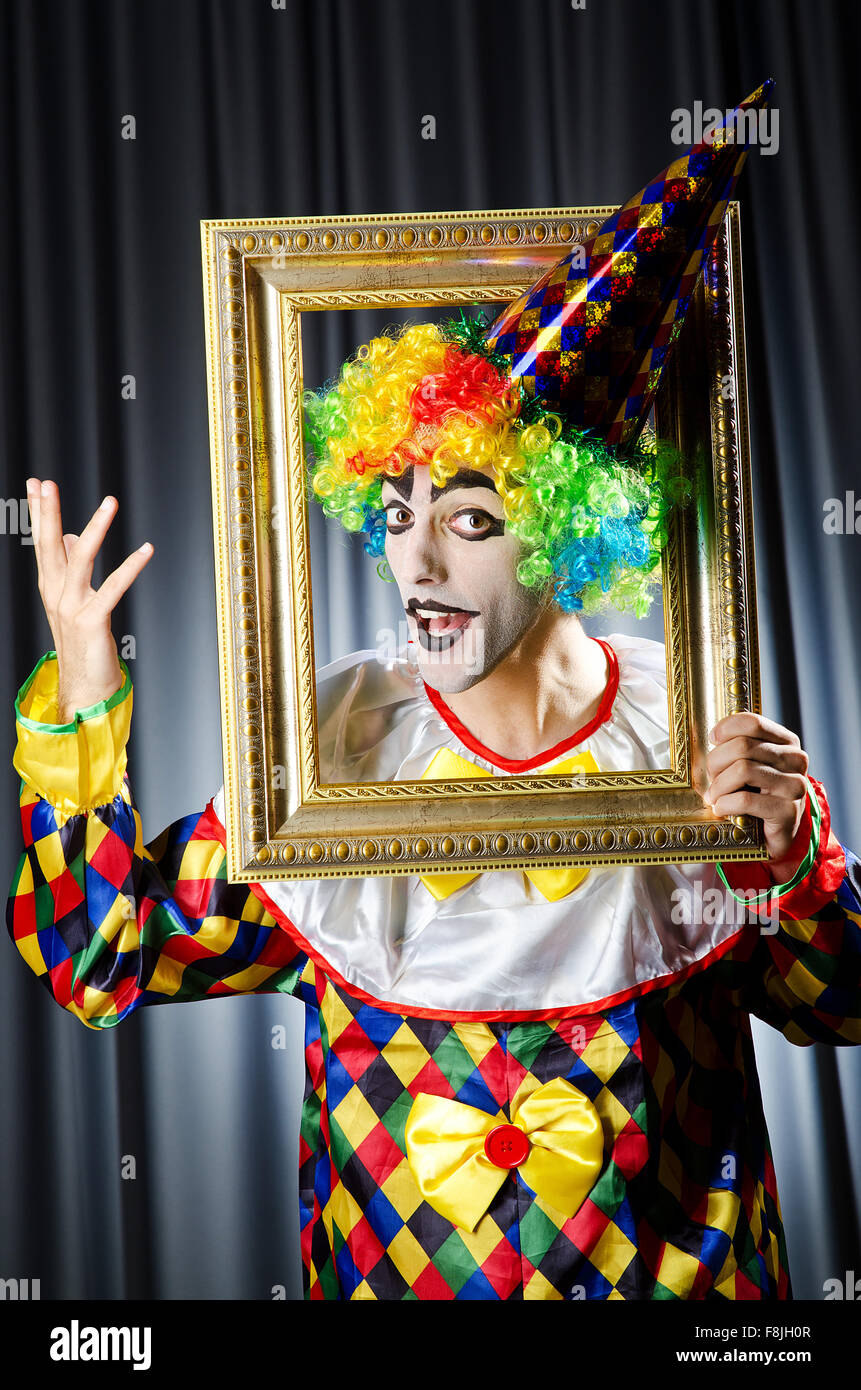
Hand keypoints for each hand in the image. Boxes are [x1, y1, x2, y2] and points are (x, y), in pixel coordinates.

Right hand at [26, 478, 153, 721]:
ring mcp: (72, 608)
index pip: (42, 542)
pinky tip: (147, 549)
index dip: (39, 512)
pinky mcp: (92, 622)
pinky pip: (114, 588)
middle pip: (49, 546)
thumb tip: (68, 537)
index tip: (36, 483)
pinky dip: (131, 567)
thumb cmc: (82, 644)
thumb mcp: (72, 601)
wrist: (84, 687)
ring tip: (109, 502)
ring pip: (80, 560)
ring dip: (95, 528)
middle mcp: (56, 595)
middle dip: (48, 512)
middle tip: (46, 482)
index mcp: (51, 587)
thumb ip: (70, 568)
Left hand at [704, 712, 809, 879]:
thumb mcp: (751, 766)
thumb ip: (739, 748)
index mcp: (787, 743)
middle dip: (717, 762)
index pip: (753, 723)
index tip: (712, 740)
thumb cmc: (757, 796)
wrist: (775, 836)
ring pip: (743, 770)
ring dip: (719, 785)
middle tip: (711, 778)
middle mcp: (796, 760)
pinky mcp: (789, 811)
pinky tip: (721, 809)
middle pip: (743, 746)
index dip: (726, 729)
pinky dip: (725, 804)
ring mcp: (795, 785)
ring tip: (714, 796)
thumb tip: (714, 736)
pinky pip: (745, 800)